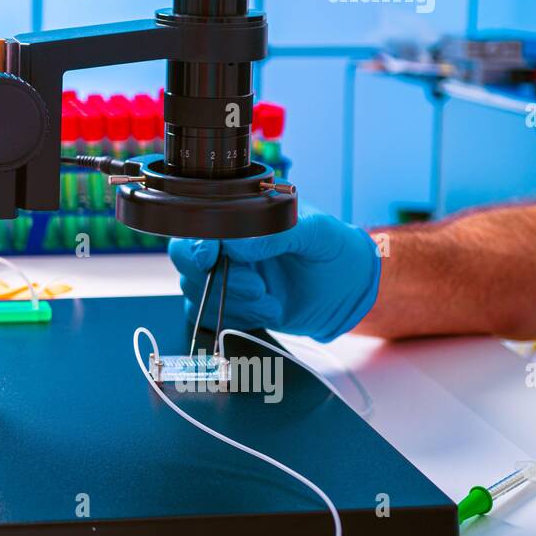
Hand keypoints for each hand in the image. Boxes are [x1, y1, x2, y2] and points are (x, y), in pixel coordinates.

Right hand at [168, 209, 381, 342]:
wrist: (351, 288)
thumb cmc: (336, 248)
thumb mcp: (317, 232)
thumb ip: (279, 233)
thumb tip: (237, 244)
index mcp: (241, 218)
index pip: (197, 228)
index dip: (197, 245)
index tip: (212, 258)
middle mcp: (226, 245)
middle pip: (184, 260)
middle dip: (215, 278)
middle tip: (256, 287)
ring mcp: (226, 275)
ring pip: (194, 290)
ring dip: (230, 301)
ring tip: (269, 301)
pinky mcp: (232, 304)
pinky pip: (206, 315)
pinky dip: (231, 317)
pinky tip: (264, 313)